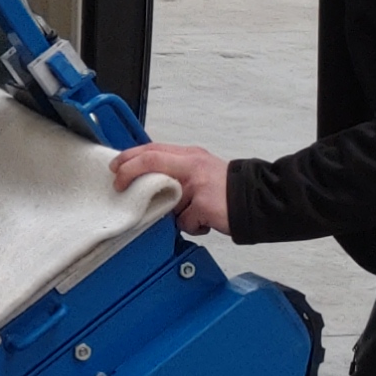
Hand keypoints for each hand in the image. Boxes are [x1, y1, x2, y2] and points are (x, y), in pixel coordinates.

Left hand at [112, 140, 230, 235]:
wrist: (260, 200)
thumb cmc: (228, 190)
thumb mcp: (202, 171)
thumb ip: (178, 173)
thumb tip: (152, 185)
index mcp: (190, 156)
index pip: (153, 149)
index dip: (130, 157)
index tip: (116, 166)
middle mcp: (192, 166)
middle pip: (151, 162)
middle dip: (129, 172)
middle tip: (119, 185)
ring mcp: (197, 185)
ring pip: (167, 201)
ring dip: (174, 213)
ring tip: (193, 213)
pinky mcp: (202, 205)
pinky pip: (185, 222)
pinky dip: (192, 226)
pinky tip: (205, 222)